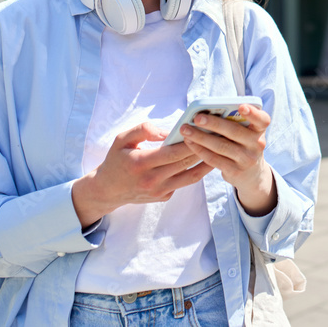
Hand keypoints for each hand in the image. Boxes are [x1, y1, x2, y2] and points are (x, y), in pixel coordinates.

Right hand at [72, 121, 212, 227]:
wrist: (107, 190)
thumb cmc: (116, 160)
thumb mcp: (122, 139)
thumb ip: (144, 130)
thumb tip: (168, 132)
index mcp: (141, 163)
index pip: (172, 152)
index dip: (190, 142)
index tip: (204, 130)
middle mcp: (152, 180)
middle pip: (185, 163)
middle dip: (202, 149)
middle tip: (218, 136)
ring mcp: (159, 191)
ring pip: (190, 176)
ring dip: (206, 162)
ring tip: (219, 149)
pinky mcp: (164, 197)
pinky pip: (183, 183)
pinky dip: (195, 171)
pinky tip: (205, 160)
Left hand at [180, 104, 276, 215]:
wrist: (251, 175)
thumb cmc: (243, 145)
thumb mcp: (247, 133)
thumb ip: (235, 122)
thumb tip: (206, 112)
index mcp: (259, 130)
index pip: (262, 119)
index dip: (253, 113)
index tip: (241, 106)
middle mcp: (257, 144)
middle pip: (234, 131)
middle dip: (214, 123)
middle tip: (197, 117)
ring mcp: (246, 159)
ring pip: (221, 146)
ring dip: (200, 137)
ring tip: (185, 129)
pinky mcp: (235, 171)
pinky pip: (214, 159)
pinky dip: (199, 149)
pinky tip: (189, 142)